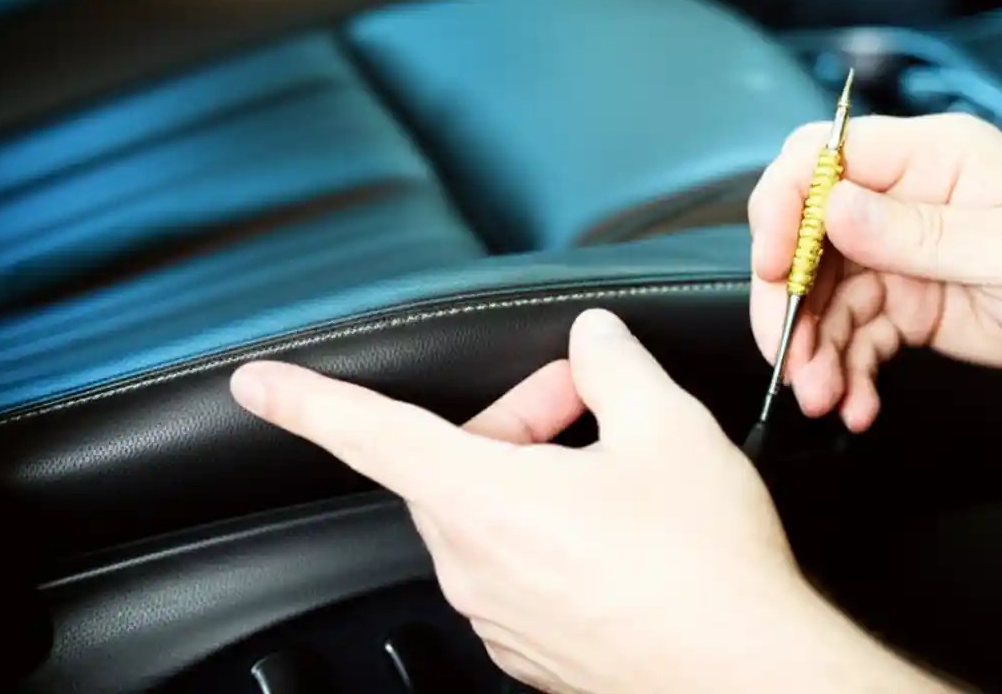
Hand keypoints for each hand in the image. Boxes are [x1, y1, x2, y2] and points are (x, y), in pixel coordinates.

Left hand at [230, 309, 949, 692]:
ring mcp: (500, 615)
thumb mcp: (666, 427)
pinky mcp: (532, 648)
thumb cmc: (703, 564)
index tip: (255, 386)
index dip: (306, 401)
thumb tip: (594, 340)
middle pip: (458, 463)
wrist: (746, 676)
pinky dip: (553, 533)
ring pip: (492, 517)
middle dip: (516, 418)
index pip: (371, 433)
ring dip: (538, 476)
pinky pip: (520, 568)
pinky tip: (623, 532)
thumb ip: (614, 364)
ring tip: (618, 466)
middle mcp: (474, 565)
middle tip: (585, 398)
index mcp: (482, 500)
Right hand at [749, 113, 1001, 432]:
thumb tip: (834, 211)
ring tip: (824, 396)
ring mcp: (897, 258)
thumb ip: (922, 231)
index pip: (820, 159)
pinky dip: (845, 374)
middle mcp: (899, 204)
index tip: (772, 264)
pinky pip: (852, 339)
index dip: (783, 205)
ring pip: (821, 299)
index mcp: (926, 161)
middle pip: (803, 239)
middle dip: (786, 301)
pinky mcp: (903, 307)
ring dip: (813, 351)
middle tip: (787, 356)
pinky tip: (856, 404)